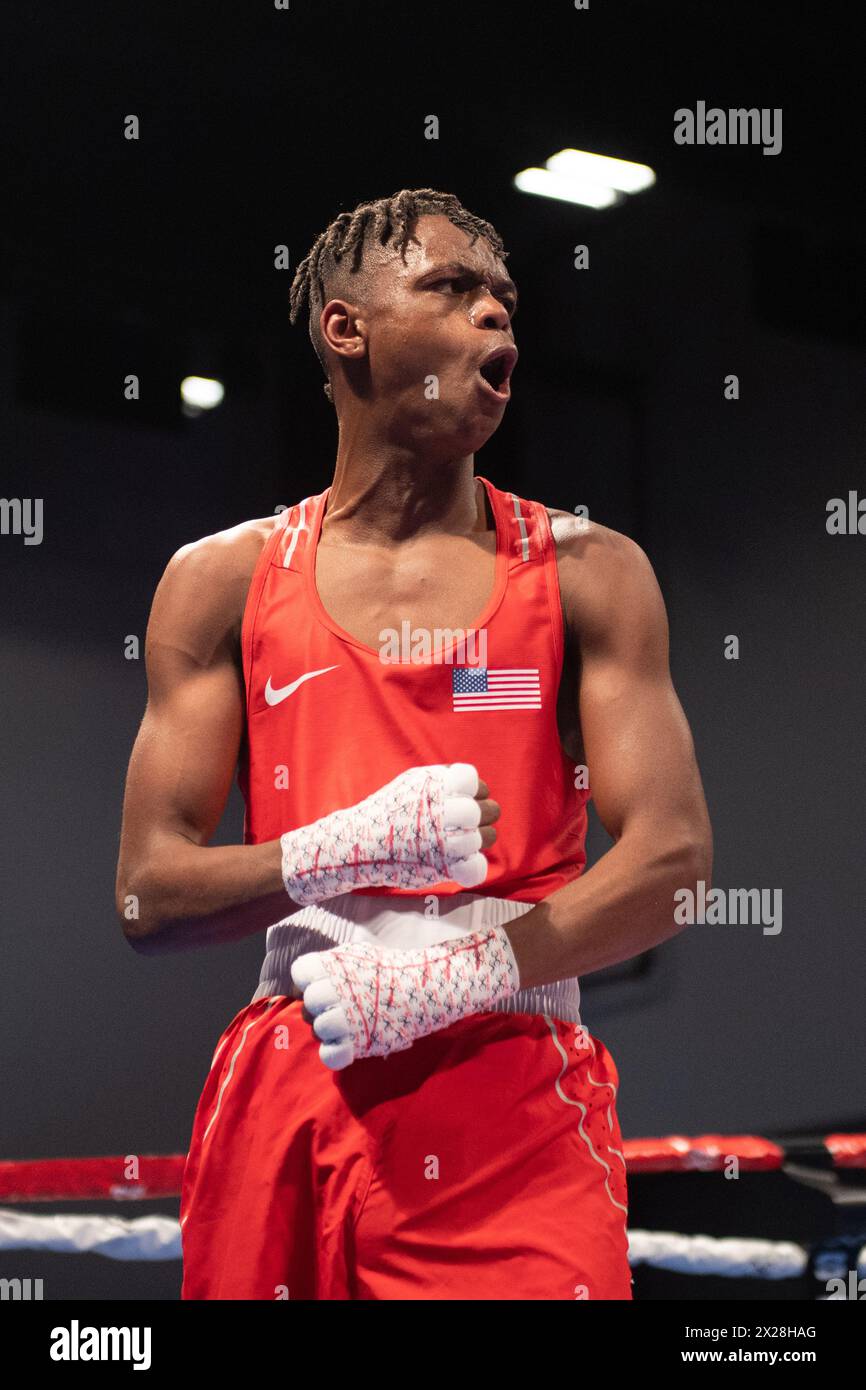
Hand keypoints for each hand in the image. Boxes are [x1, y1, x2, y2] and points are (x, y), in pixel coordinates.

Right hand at [280, 763, 500, 903]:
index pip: (474, 780)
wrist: (358, 843)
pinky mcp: (442, 867)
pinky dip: (472, 867)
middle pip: (486, 809)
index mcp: (436, 786)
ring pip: (486, 837)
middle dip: (481, 815)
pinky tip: (460, 863)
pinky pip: (477, 868)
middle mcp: (443, 810)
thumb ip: (442, 780)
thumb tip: (471, 783)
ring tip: (462, 842)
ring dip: (478, 840)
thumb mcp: (411, 782)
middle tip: (467, 823)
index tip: (464, 798)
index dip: (475, 789)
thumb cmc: (387, 811)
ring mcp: (444, 840)